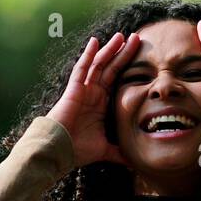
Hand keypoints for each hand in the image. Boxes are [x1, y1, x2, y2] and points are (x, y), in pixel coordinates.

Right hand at [46, 31, 141, 167]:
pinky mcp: (74, 89)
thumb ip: (119, 153)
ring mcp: (84, 90)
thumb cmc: (77, 150)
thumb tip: (134, 164)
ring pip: (99, 64)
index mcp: (100, 104)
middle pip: (111, 68)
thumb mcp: (105, 150)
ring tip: (122, 36)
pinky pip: (82, 68)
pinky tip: (95, 41)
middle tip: (137, 38)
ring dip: (110, 49)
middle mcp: (93, 93)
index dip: (127, 68)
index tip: (141, 56)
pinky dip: (89, 55)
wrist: (59, 151)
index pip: (117, 80)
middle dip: (123, 53)